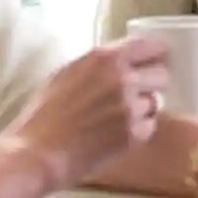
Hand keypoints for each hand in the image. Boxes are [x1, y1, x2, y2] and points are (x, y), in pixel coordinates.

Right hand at [0, 35, 169, 191]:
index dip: (155, 54)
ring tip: (118, 118)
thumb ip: (100, 63)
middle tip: (137, 93)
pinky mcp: (134, 134)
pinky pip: (150, 126)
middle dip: (152, 83)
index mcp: (104, 58)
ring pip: (155, 102)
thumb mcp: (68, 72)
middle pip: (161, 74)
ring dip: (142, 109)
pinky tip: (116, 133)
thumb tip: (125, 57)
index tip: (155, 60)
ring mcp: (130, 107)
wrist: (35, 153)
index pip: (150, 45)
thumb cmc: (44, 114)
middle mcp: (122, 79)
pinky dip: (139, 130)